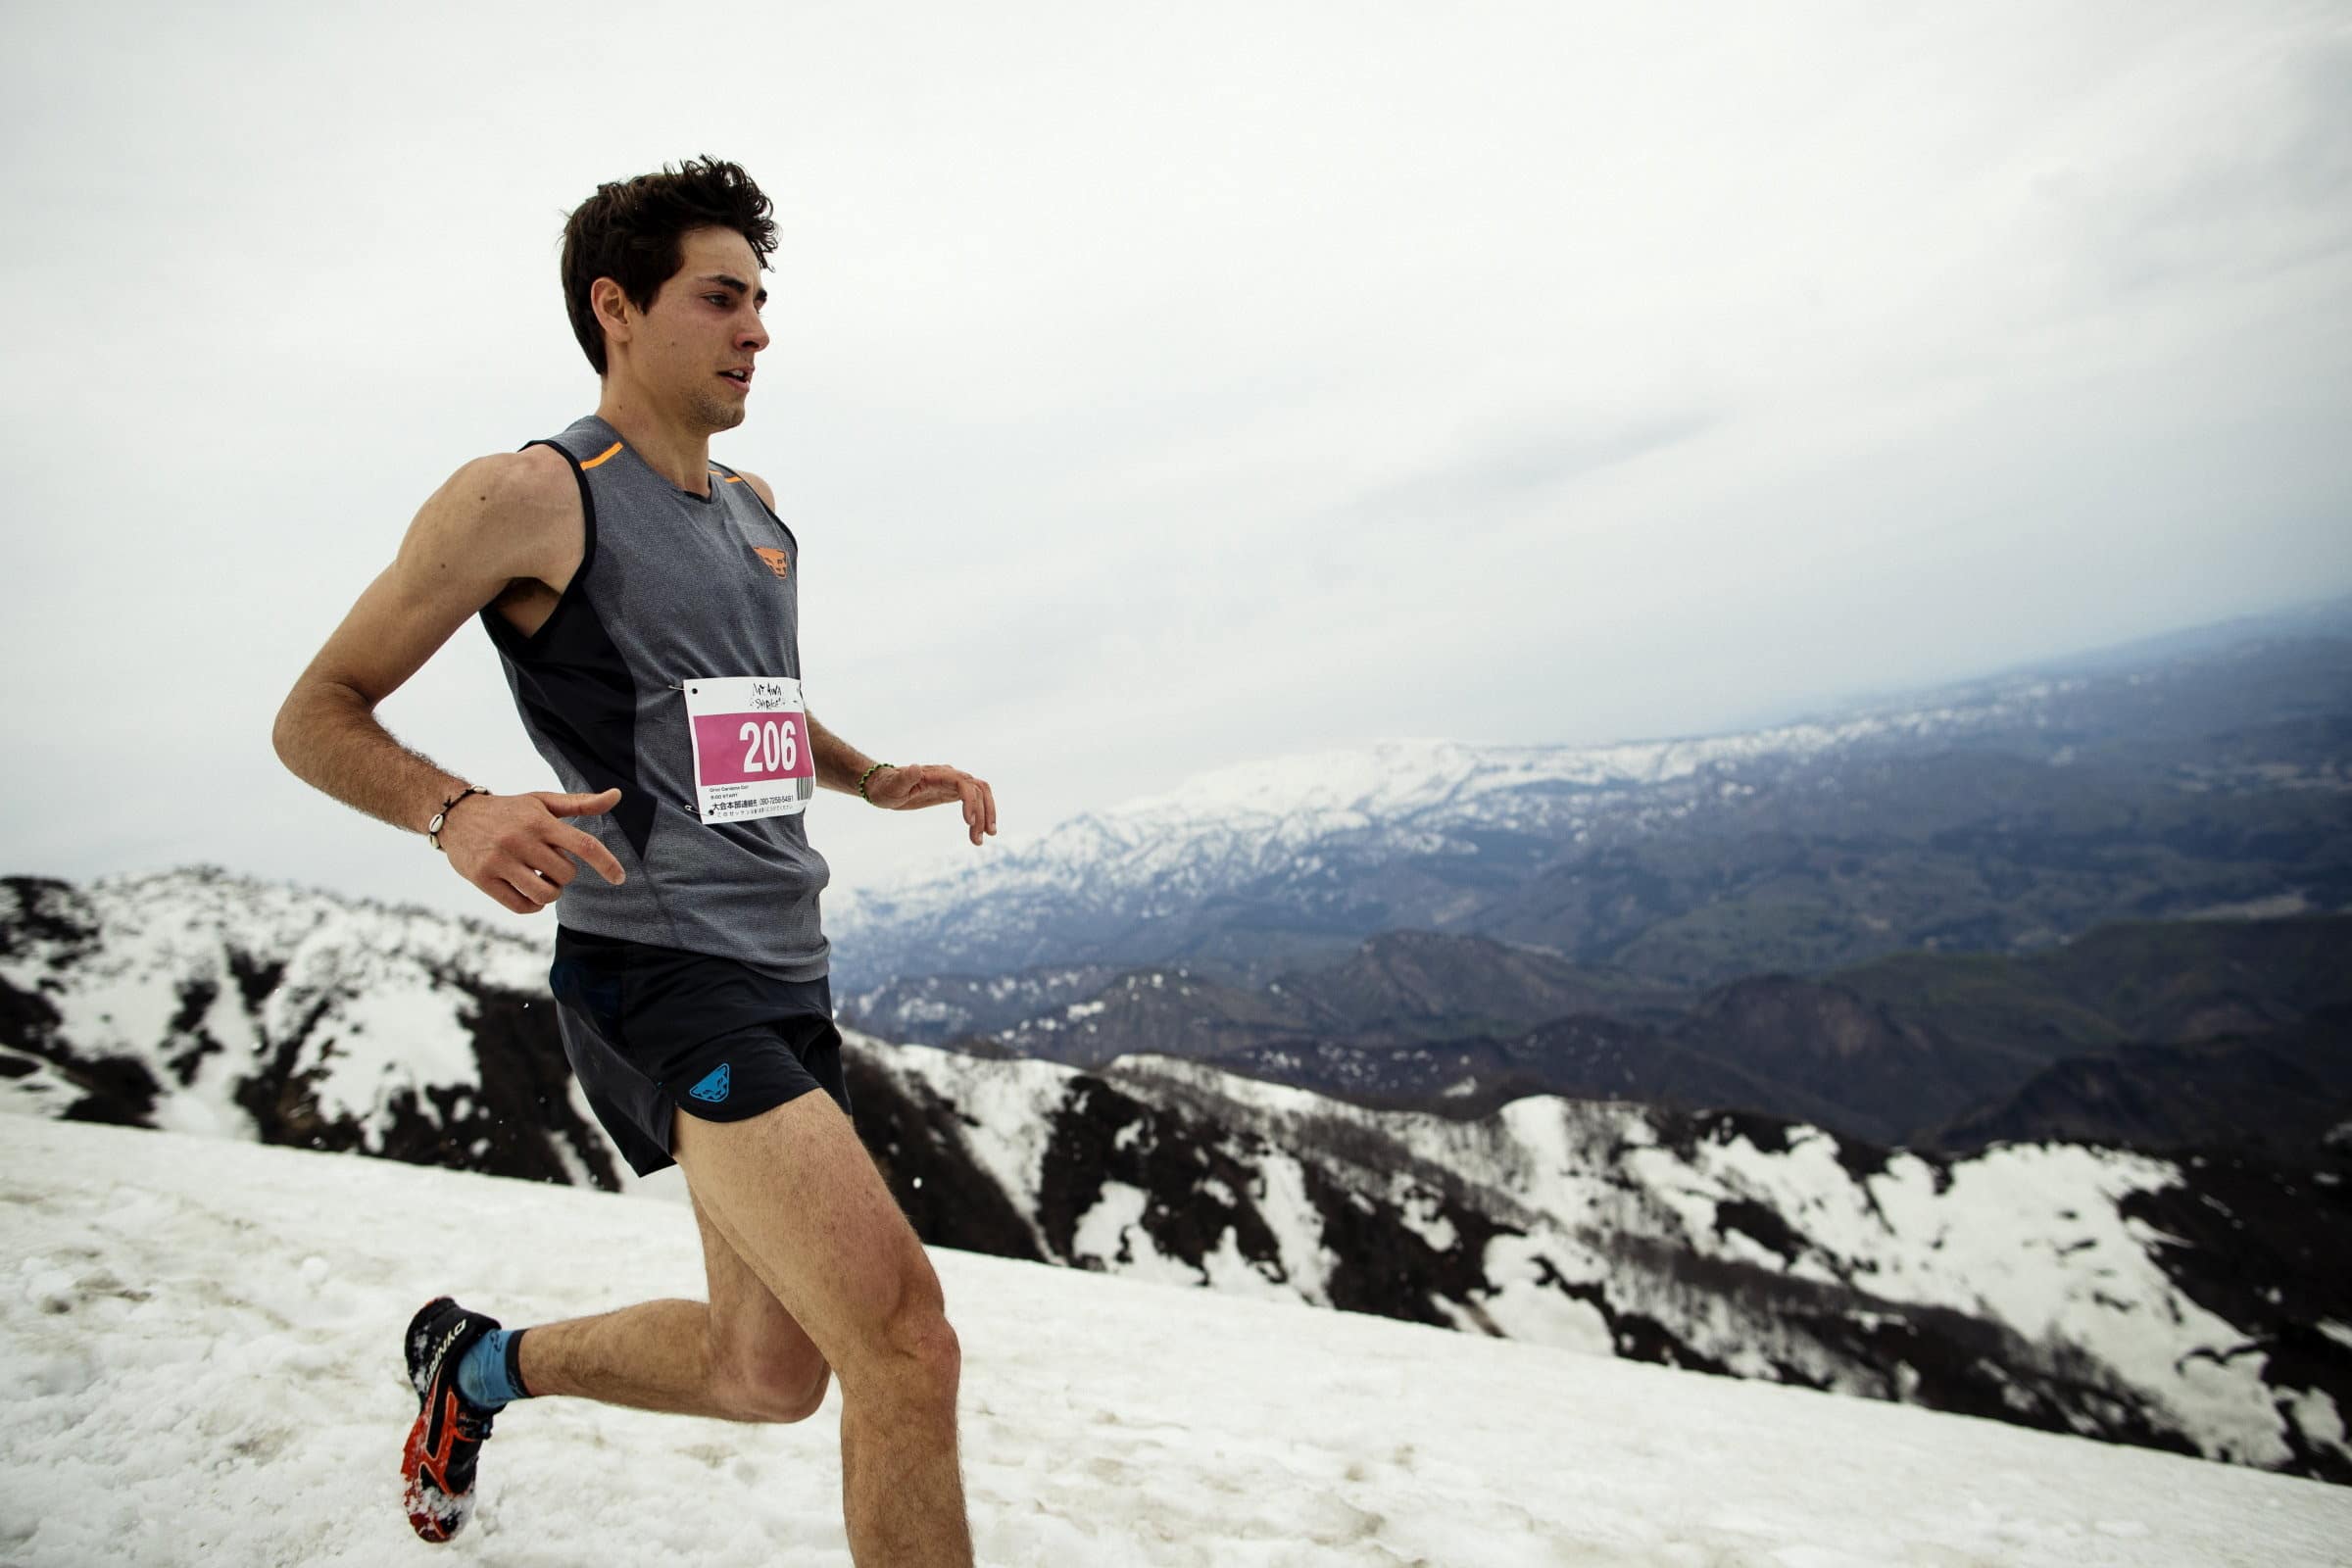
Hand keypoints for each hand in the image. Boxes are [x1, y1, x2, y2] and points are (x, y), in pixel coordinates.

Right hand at [438, 788, 628, 912]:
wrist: (457, 815)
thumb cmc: (509, 810)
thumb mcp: (542, 801)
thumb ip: (581, 803)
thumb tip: (617, 795)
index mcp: (540, 821)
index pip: (583, 845)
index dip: (606, 863)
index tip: (620, 878)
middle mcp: (520, 840)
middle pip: (565, 874)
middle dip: (564, 875)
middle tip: (548, 864)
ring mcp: (500, 860)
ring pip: (544, 894)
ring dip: (550, 892)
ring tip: (540, 879)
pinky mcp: (483, 878)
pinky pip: (521, 906)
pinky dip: (532, 905)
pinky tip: (528, 892)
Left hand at [864, 764, 997, 846]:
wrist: (884, 786)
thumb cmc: (886, 786)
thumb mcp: (892, 785)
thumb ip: (905, 777)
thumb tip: (915, 767)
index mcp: (938, 774)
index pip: (964, 783)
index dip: (970, 801)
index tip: (968, 822)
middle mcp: (950, 776)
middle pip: (979, 789)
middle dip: (984, 812)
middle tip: (981, 837)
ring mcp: (952, 784)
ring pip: (980, 796)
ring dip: (986, 816)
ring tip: (981, 840)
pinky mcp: (951, 793)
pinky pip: (973, 802)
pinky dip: (979, 816)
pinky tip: (976, 834)